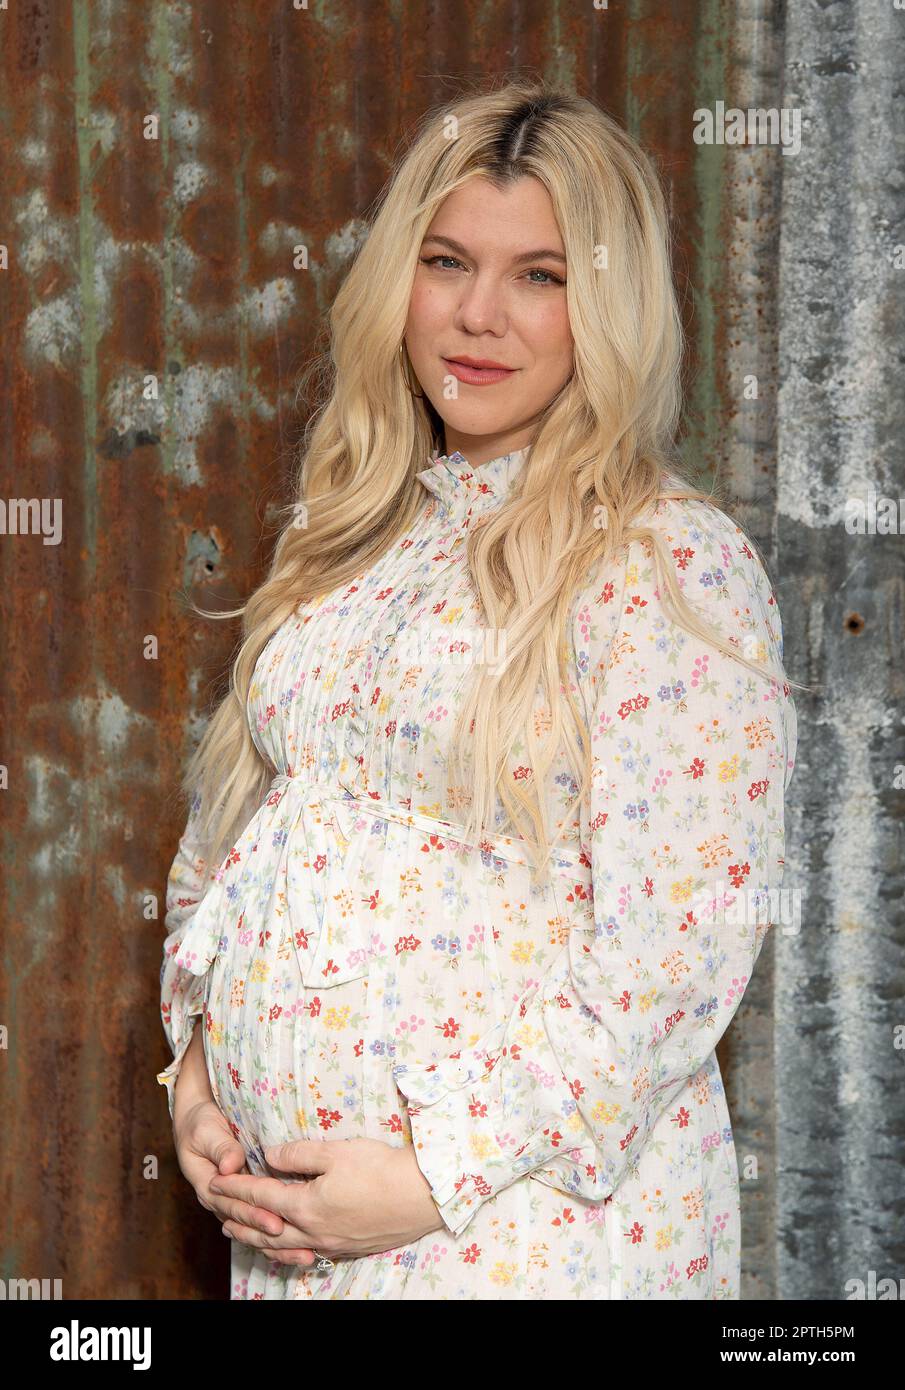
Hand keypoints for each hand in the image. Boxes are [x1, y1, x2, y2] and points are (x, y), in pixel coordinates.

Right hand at [173, 1098, 318, 1264]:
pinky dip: (275, 1235)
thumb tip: (231, 1166)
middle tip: (296, 1239)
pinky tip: (297, 1244)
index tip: (275, 1223)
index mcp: (207, 1186)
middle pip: (244, 1221)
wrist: (196, 1119)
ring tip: (302, 1253)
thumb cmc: (200, 1125)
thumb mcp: (205, 1133)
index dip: (254, 1216)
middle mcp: (219, 1199)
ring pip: (251, 1226)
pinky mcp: (243, 1196)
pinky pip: (257, 1218)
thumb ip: (220, 1148)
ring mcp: (230, 1199)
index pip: (232, 1207)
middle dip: (268, 1231)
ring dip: (275, 1242)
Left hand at [208, 1137, 445, 1263]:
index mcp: (306, 1205)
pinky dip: (285, 1249)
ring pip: (283, 1247)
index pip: (261, 1195)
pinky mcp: (348, 1247)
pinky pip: (305, 1253)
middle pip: (265, 1229)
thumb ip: (299, 1153)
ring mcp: (331, 1243)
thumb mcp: (337, 1151)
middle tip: (218, 1212)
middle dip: (239, 1219)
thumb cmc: (380, 1169)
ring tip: (241, 1233)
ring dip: (258, 1239)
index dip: (236, 1187)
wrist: (422, 1197)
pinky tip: (287, 1244)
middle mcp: (314, 1230)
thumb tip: (270, 1154)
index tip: (215, 1181)